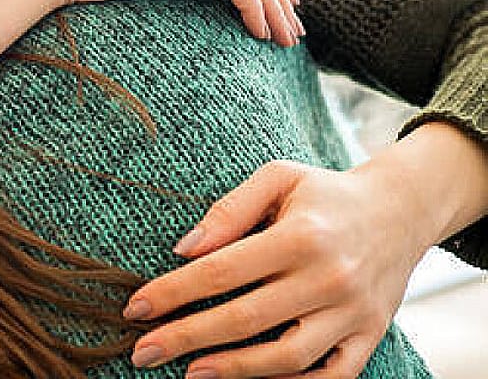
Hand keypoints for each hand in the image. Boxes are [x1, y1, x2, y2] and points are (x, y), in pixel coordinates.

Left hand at [121, 158, 436, 377]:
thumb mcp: (278, 177)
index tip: (135, 307)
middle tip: (142, 351)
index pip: (222, 270)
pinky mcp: (369, 335)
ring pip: (288, 355)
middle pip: (246, 318)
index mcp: (301, 236)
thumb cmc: (325, 193)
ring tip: (190, 373)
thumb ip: (230, 209)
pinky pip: (331, 375)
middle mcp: (329, 277)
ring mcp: (352, 313)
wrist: (401, 210)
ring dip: (234, 369)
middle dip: (186, 337)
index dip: (173, 292)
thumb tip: (183, 248)